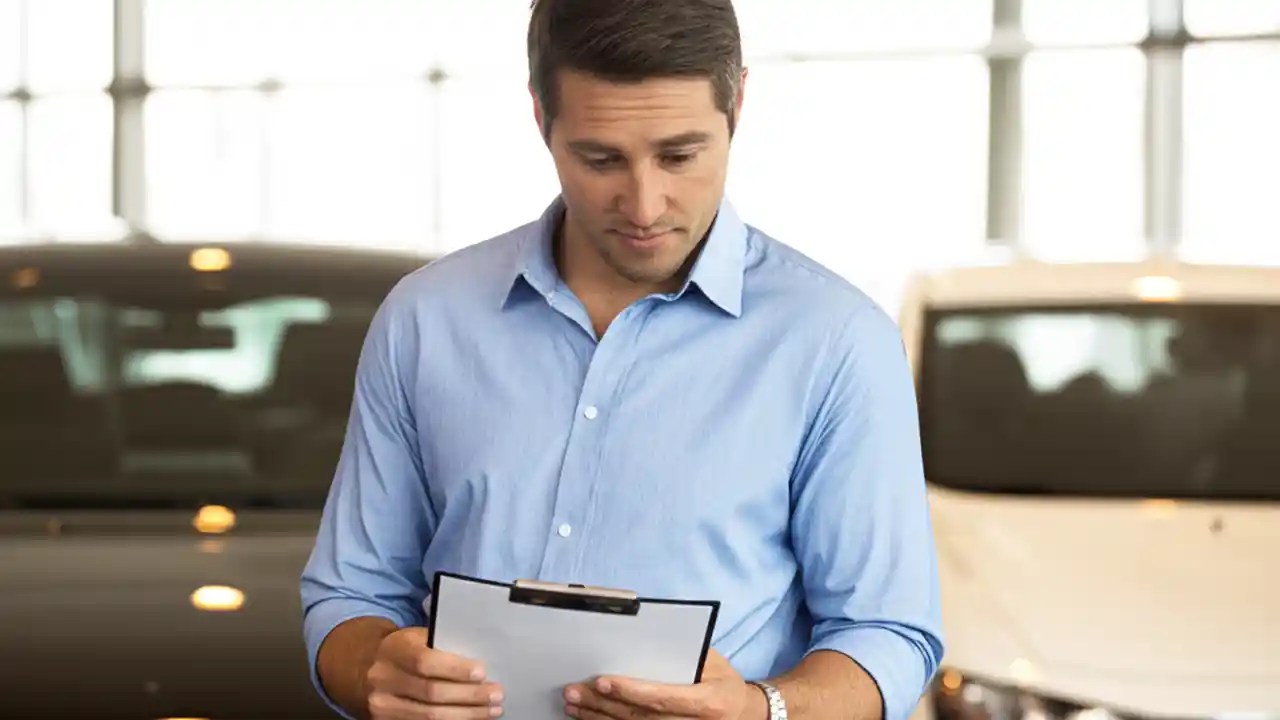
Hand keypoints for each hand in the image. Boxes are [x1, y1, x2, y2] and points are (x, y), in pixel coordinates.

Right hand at [364, 627, 504, 719]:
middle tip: (496, 694)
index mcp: (394, 650)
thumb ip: (444, 647)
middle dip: (469, 695)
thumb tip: (482, 665)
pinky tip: (472, 718)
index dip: (455, 669)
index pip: (425, 661)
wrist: (374, 667)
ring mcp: (382, 704)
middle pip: (431, 692)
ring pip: (429, 715)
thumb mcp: (421, 638)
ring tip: (491, 710)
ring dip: (467, 714)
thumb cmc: (409, 650)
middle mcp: (383, 678)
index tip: (482, 672)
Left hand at [563, 650, 763, 719]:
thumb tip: (645, 641)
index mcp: (707, 703)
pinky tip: (590, 719)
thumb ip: (685, 654)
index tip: (601, 682)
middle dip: (603, 706)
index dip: (630, 692)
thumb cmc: (723, 682)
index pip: (662, 698)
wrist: (743, 715)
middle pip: (640, 718)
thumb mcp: (714, 662)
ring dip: (599, 719)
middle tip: (573, 691)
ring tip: (572, 705)